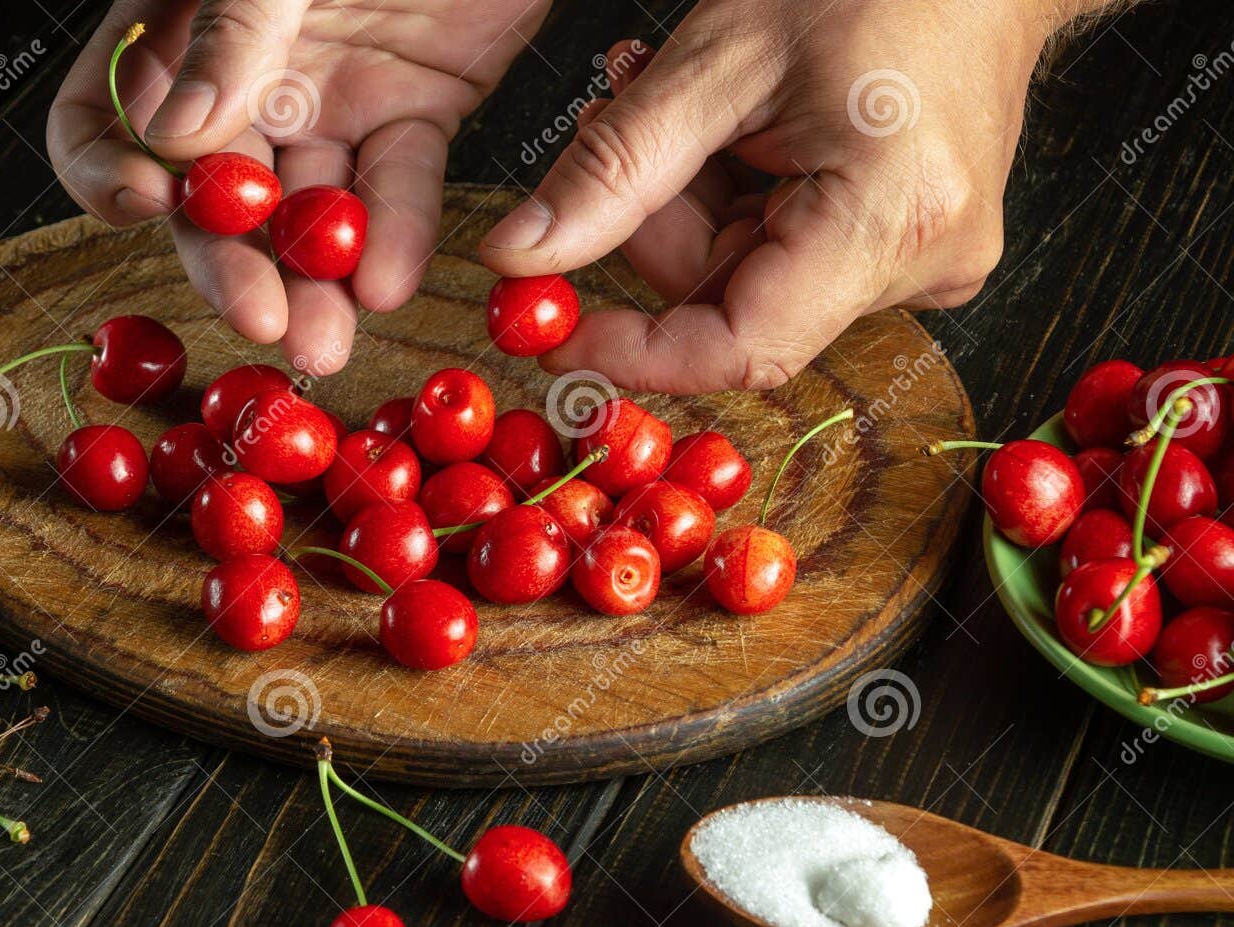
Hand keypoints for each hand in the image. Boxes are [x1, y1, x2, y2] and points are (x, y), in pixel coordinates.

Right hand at [48, 0, 548, 374]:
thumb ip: (233, 29)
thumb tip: (173, 138)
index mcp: (180, 24)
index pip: (102, 116)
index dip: (105, 171)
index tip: (144, 205)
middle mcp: (245, 77)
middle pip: (214, 195)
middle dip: (234, 265)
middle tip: (261, 321)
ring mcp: (327, 101)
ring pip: (308, 213)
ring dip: (316, 283)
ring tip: (326, 344)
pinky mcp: (411, 111)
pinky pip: (397, 188)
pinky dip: (396, 238)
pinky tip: (390, 281)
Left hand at [480, 0, 1097, 392]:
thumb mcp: (719, 59)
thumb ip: (613, 169)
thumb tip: (519, 256)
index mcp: (891, 218)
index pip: (740, 347)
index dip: (635, 351)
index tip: (556, 330)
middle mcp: (922, 263)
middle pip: (735, 308)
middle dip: (665, 228)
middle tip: (638, 123)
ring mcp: (924, 262)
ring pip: (751, 283)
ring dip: (701, 206)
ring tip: (711, 108)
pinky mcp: (911, 249)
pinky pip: (788, 259)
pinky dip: (742, 204)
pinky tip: (748, 133)